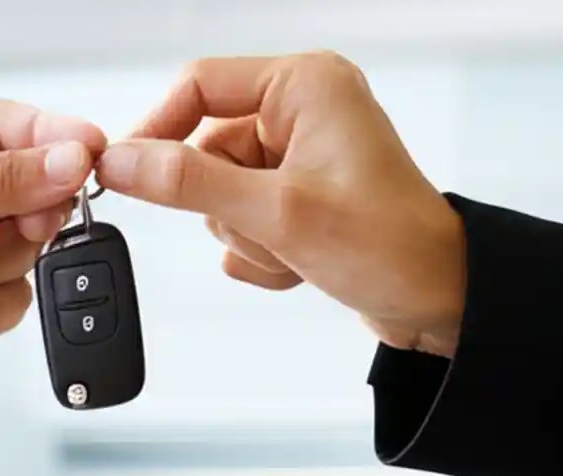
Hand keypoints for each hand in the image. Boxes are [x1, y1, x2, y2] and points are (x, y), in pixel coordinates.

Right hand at [95, 53, 465, 356]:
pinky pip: (241, 223)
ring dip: (248, 237)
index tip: (124, 172)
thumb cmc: (391, 246)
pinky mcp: (298, 200)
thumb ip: (189, 183)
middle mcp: (302, 112)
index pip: (198, 86)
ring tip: (297, 249)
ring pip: (219, 195)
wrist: (442, 303)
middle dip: (227, 207)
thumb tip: (120, 162)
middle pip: (205, 151)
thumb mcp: (277, 213)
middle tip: (273, 229)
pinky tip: (301, 264)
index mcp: (304, 85)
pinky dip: (261, 254)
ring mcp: (299, 158)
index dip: (156, 130)